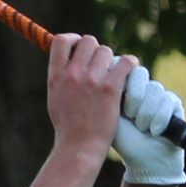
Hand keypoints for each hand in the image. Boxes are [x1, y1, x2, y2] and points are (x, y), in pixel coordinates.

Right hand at [46, 34, 136, 160]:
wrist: (79, 147)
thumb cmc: (68, 127)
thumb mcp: (55, 98)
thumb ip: (61, 79)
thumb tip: (68, 62)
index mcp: (56, 76)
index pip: (61, 41)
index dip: (74, 39)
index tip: (80, 48)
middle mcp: (72, 74)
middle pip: (88, 41)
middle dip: (96, 51)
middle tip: (101, 66)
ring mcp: (91, 80)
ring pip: (107, 51)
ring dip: (112, 60)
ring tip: (114, 75)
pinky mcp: (110, 88)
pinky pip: (126, 62)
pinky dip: (130, 65)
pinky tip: (129, 74)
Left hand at [113, 65, 185, 184]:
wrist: (145, 162)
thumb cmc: (124, 141)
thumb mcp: (110, 116)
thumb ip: (105, 95)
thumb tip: (104, 75)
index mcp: (126, 88)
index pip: (125, 68)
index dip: (122, 83)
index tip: (117, 103)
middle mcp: (144, 88)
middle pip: (140, 74)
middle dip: (133, 97)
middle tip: (129, 116)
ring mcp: (160, 94)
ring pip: (154, 88)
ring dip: (145, 112)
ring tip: (141, 128)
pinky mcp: (175, 103)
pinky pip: (168, 100)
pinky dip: (159, 119)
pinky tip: (154, 132)